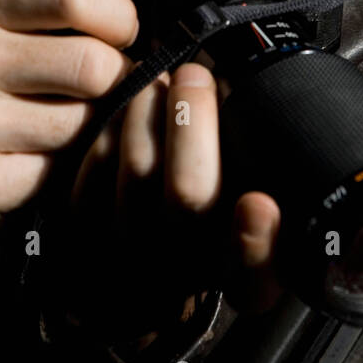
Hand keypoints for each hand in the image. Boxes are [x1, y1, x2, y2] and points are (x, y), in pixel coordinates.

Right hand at [0, 0, 138, 238]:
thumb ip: (49, 6)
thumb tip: (136, 25)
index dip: (117, 18)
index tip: (117, 33)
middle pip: (95, 65)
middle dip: (113, 79)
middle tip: (96, 88)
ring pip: (85, 123)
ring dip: (88, 127)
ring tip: (60, 122)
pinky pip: (59, 171)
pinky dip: (60, 168)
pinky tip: (35, 157)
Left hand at [59, 62, 283, 344]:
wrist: (141, 287)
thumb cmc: (215, 231)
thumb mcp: (264, 226)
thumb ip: (275, 186)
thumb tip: (252, 103)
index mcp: (244, 277)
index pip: (255, 273)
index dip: (256, 243)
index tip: (258, 203)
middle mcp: (187, 275)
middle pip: (188, 195)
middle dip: (193, 119)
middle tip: (195, 75)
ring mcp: (132, 261)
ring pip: (137, 172)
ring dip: (147, 111)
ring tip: (158, 80)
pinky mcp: (88, 239)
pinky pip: (93, 173)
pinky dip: (110, 130)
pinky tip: (126, 107)